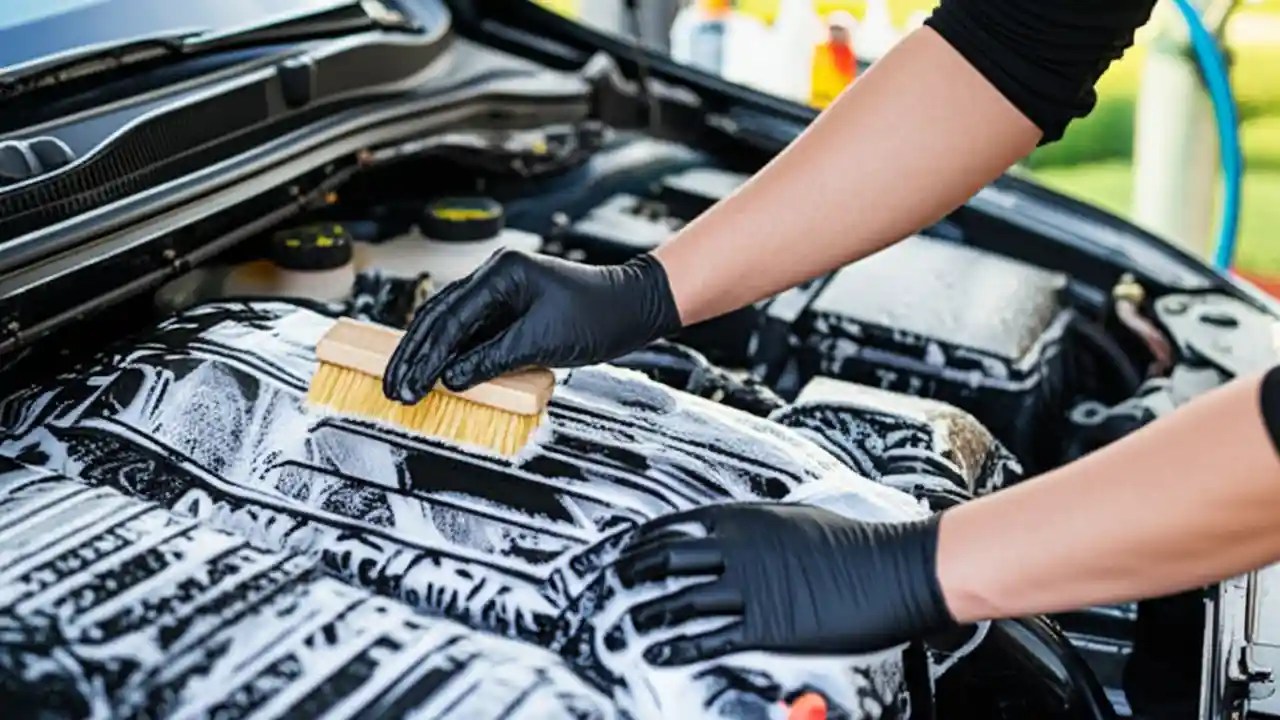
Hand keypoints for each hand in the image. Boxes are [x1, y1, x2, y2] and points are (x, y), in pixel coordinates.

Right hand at [383, 250, 681, 402]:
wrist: (633, 306)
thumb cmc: (598, 315)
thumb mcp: (542, 342)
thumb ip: (492, 359)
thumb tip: (451, 379)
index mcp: (501, 273)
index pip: (450, 319)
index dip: (425, 356)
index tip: (409, 386)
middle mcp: (495, 275)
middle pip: (439, 316)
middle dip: (414, 355)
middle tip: (393, 387)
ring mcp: (501, 290)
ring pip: (450, 322)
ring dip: (428, 354)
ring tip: (405, 384)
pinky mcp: (509, 308)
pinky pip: (471, 330)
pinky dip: (452, 352)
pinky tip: (435, 373)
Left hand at [611, 502, 954, 664]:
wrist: (895, 570)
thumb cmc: (854, 543)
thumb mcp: (797, 518)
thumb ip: (758, 526)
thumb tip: (733, 531)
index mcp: (745, 518)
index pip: (674, 525)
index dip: (641, 540)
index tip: (621, 549)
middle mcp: (738, 549)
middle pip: (667, 560)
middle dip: (631, 572)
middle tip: (610, 582)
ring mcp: (750, 588)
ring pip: (679, 601)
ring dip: (646, 614)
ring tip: (626, 625)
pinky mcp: (766, 627)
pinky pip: (709, 638)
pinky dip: (676, 647)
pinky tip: (657, 653)